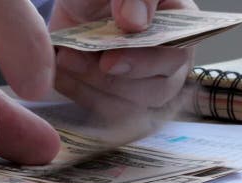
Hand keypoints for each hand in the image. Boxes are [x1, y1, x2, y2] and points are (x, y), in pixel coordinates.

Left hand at [51, 0, 197, 132]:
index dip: (145, 63)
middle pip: (158, 90)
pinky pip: (108, 113)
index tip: (108, 61)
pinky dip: (81, 95)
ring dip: (94, 89)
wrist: (77, 4)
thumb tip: (135, 22)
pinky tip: (61, 75)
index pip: (176, 54)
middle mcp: (169, 59)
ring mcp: (147, 83)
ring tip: (65, 62)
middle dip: (113, 82)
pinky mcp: (121, 99)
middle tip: (75, 60)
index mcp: (180, 24)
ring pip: (132, 108)